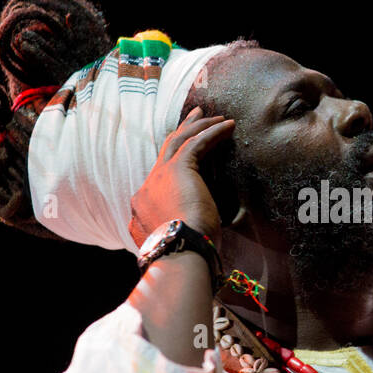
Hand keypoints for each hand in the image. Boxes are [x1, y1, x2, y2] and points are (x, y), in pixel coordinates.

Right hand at [129, 106, 234, 248]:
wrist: (178, 253)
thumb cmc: (183, 255)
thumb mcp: (173, 242)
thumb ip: (175, 232)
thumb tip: (188, 230)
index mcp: (143, 207)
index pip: (160, 176)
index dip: (175, 160)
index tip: (190, 153)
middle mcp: (147, 187)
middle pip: (166, 150)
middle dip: (182, 131)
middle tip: (196, 116)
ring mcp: (160, 176)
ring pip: (179, 141)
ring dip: (199, 126)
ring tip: (218, 117)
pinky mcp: (179, 169)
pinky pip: (197, 142)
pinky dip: (213, 132)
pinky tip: (228, 125)